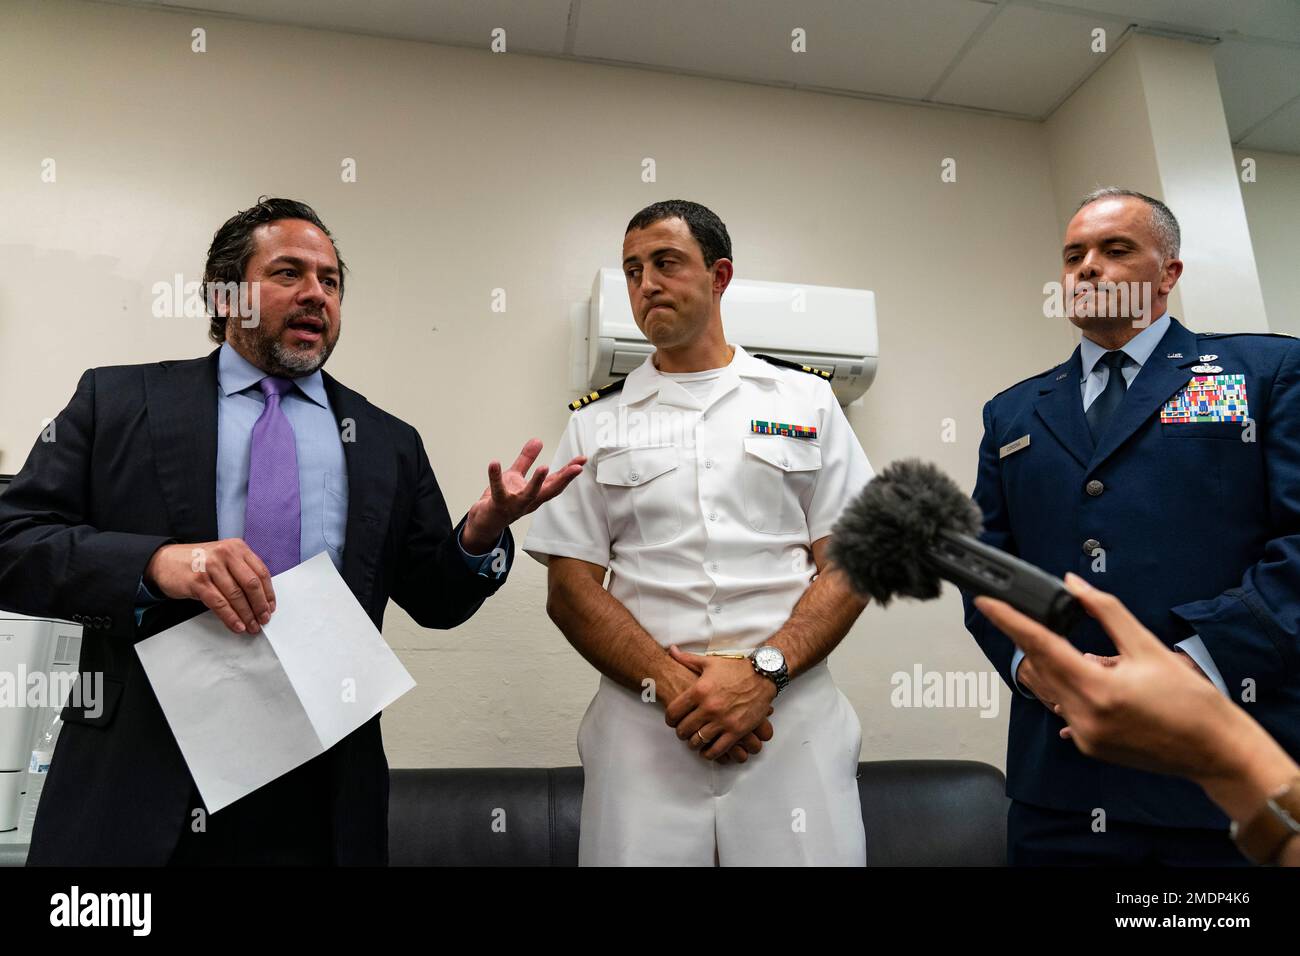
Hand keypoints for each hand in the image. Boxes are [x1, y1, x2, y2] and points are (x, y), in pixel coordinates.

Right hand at [144, 539, 274, 635]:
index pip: (261, 572)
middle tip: (264, 619)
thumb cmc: (197, 562)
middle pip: (251, 584)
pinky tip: (237, 625)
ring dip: (246, 615)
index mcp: (237, 548)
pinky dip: (230, 617)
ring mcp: (211, 567)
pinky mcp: (198, 581)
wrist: (163, 561)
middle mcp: (226, 554)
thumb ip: (241, 571)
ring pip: (236, 595)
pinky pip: (219, 603)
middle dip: (260, 606)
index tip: (270, 607)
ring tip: (251, 626)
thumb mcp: (223, 558)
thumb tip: (261, 599)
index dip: (268, 593)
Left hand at [462, 438, 584, 551]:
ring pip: (529, 494)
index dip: (569, 471)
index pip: (556, 481)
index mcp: (536, 494)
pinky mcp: (498, 504)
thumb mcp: (516, 476)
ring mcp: (515, 504)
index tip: (581, 460)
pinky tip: (494, 463)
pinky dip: (495, 477)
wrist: (484, 522)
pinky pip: (498, 490)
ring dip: (537, 482)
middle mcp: (529, 501)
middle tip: (577, 468)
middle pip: (550, 490)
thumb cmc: (502, 500)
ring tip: (544, 467)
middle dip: (565, 479)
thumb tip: (538, 441)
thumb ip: (527, 459)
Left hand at [664, 646, 777, 760]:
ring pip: (698, 741)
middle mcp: (709, 707)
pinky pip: (717, 749)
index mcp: (699, 690)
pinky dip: (709, 753)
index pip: (673, 712)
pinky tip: (707, 750)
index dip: (669, 719)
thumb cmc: (736, 668)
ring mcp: (723, 721)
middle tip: (683, 732)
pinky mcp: (737, 731)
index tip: (672, 721)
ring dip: (694, 743)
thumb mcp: (709, 662)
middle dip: (681, 733)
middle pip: (684, 729)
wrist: (763, 675)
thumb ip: (687, 659)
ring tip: (694, 740)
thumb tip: (671, 650)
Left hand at [974, 574, 1242, 783]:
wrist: (1214, 750)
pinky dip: (1076, 691)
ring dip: (1066, 669)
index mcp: (1097, 689)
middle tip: (1068, 631)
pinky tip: (1110, 691)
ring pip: (1053, 688)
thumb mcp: (1148, 646)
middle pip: (1043, 666)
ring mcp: (1084, 736)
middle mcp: (1084, 716)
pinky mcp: (1087, 746)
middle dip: (1046, 643)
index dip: (1010, 620)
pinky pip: (1066, 708)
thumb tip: (1073, 584)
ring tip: (1113, 671)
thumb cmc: (1190, 700)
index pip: (1040, 645)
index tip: (986, 603)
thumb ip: (1105, 612)